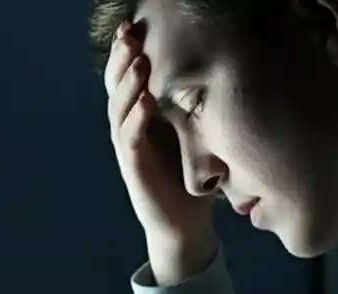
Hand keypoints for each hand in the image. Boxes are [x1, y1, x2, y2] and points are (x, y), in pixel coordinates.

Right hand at [106, 20, 217, 283]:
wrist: (185, 225)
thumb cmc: (191, 178)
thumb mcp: (195, 134)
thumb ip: (194, 106)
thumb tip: (219, 69)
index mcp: (141, 116)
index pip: (129, 77)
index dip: (129, 52)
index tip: (137, 24)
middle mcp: (129, 127)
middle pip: (117, 86)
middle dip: (123, 58)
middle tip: (130, 33)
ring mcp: (128, 148)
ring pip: (119, 108)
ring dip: (128, 83)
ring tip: (139, 60)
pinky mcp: (133, 168)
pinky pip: (129, 138)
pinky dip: (136, 118)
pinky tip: (145, 101)